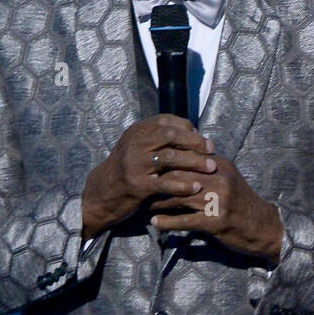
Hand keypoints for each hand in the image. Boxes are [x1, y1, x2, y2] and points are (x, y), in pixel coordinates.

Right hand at [81, 116, 212, 236]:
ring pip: (171, 157)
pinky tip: (196, 187)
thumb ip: (158, 139)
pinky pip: (165, 183)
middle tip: (212, 150)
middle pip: (171, 136)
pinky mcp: (137, 185)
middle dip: (195, 142)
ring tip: (211, 167)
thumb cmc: (127, 170)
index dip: (187, 127)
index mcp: (136, 132)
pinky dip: (183, 185)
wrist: (102, 193)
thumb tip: (192, 132)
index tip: (201, 137)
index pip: (166, 121)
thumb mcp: (137, 148)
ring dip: (194, 161)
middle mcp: (135, 144)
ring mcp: (135, 164)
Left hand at [150, 147, 282, 261]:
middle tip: (138, 185)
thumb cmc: (242, 204)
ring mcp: (217, 201)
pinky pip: (185, 220)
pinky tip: (155, 224)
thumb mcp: (227, 180)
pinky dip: (168, 222)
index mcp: (219, 166)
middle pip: (179, 175)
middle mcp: (218, 179)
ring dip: (157, 202)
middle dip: (156, 180)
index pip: (186, 157)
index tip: (146, 165)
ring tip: (142, 205)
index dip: (164, 161)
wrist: (264, 227)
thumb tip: (180, 159)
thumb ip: (207, 169)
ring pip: (179, 197)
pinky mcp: (216, 221)